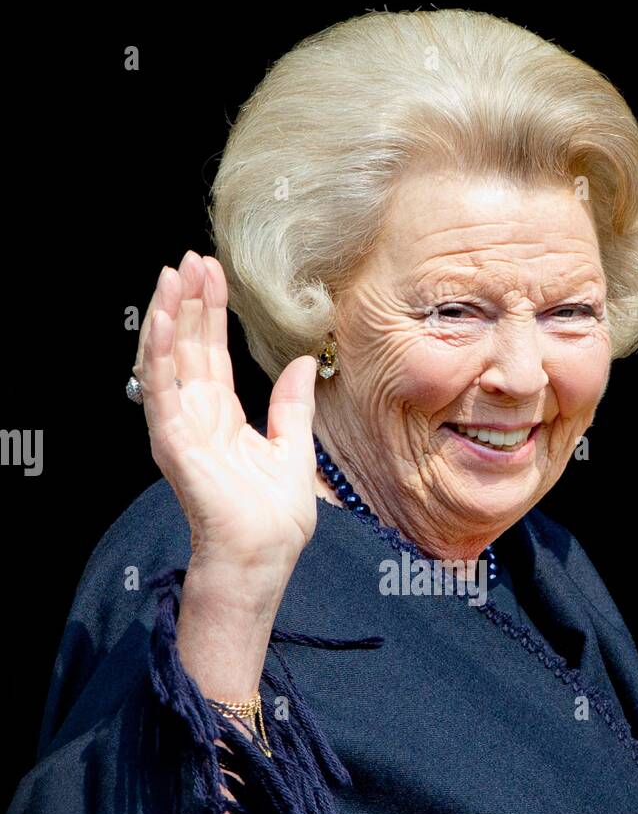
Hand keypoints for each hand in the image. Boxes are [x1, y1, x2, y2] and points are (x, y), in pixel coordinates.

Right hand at [134, 250, 318, 584]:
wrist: (264, 555)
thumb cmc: (276, 518)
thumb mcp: (294, 447)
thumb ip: (293, 405)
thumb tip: (304, 362)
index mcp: (221, 418)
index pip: (210, 353)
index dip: (211, 312)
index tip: (214, 273)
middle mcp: (196, 417)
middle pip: (187, 347)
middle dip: (188, 301)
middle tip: (192, 258)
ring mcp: (181, 428)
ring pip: (167, 360)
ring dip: (167, 315)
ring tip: (172, 274)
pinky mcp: (173, 441)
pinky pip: (159, 390)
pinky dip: (157, 353)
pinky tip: (159, 320)